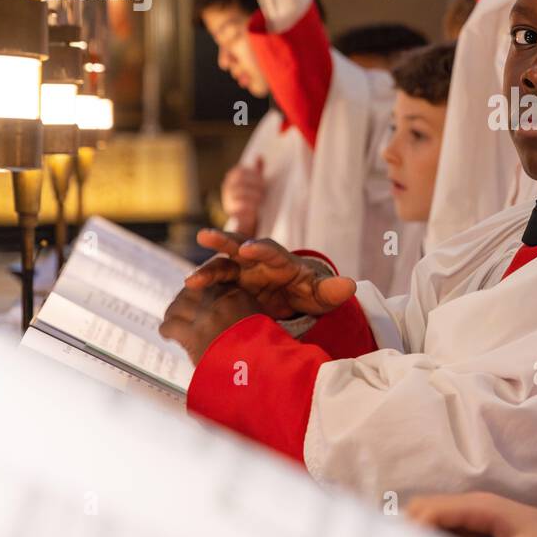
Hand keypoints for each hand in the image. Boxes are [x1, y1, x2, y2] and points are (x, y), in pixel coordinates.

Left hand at [160, 282, 263, 364]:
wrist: (258, 368)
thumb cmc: (262, 350)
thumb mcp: (261, 323)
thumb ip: (245, 314)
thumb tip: (232, 317)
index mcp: (239, 296)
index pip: (212, 284)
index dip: (202, 292)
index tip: (199, 300)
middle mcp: (220, 302)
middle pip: (191, 292)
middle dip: (184, 300)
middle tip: (180, 310)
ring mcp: (205, 318)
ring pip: (177, 307)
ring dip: (173, 315)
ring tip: (172, 322)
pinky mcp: (193, 335)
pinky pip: (170, 326)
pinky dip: (167, 331)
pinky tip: (169, 336)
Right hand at [185, 229, 356, 319]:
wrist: (295, 301)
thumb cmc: (309, 293)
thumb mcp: (323, 294)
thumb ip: (333, 291)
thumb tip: (350, 286)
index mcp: (280, 259)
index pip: (270, 250)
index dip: (259, 248)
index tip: (248, 249)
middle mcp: (257, 261)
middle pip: (239, 247)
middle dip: (223, 241)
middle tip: (205, 236)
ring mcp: (242, 274)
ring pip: (222, 267)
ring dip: (206, 271)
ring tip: (190, 282)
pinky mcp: (230, 287)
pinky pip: (214, 286)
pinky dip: (202, 289)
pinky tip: (186, 297)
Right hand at [220, 158, 264, 236]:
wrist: (247, 216)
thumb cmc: (253, 195)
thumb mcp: (255, 181)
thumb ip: (257, 169)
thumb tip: (259, 156)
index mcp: (232, 176)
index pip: (241, 171)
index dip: (253, 175)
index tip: (263, 181)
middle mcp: (227, 186)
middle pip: (241, 181)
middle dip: (254, 185)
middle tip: (264, 190)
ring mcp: (227, 198)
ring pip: (241, 193)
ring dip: (253, 195)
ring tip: (261, 198)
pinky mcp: (230, 210)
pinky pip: (240, 206)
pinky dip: (250, 206)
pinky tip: (256, 207)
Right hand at [405, 492, 536, 536]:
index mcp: (479, 505)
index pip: (429, 508)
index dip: (411, 526)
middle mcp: (471, 506)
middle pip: (423, 509)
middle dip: (410, 527)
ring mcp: (470, 515)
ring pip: (429, 517)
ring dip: (421, 531)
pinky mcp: (473, 527)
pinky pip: (443, 528)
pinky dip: (433, 536)